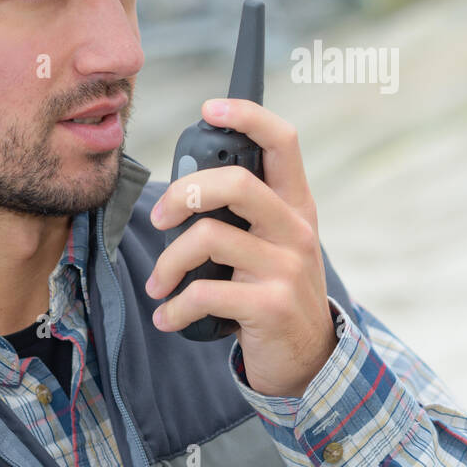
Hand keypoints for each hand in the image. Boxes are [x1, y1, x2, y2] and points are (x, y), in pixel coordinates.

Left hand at [144, 98, 338, 397]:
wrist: (307, 358)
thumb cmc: (274, 289)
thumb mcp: (273, 244)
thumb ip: (242, 214)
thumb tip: (182, 191)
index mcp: (294, 204)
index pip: (283, 141)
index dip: (248, 115)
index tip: (210, 108)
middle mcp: (295, 229)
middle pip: (236, 183)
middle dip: (184, 194)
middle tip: (159, 219)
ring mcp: (286, 267)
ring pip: (210, 238)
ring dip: (168, 264)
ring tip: (158, 284)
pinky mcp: (270, 306)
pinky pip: (205, 293)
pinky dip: (174, 307)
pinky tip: (167, 317)